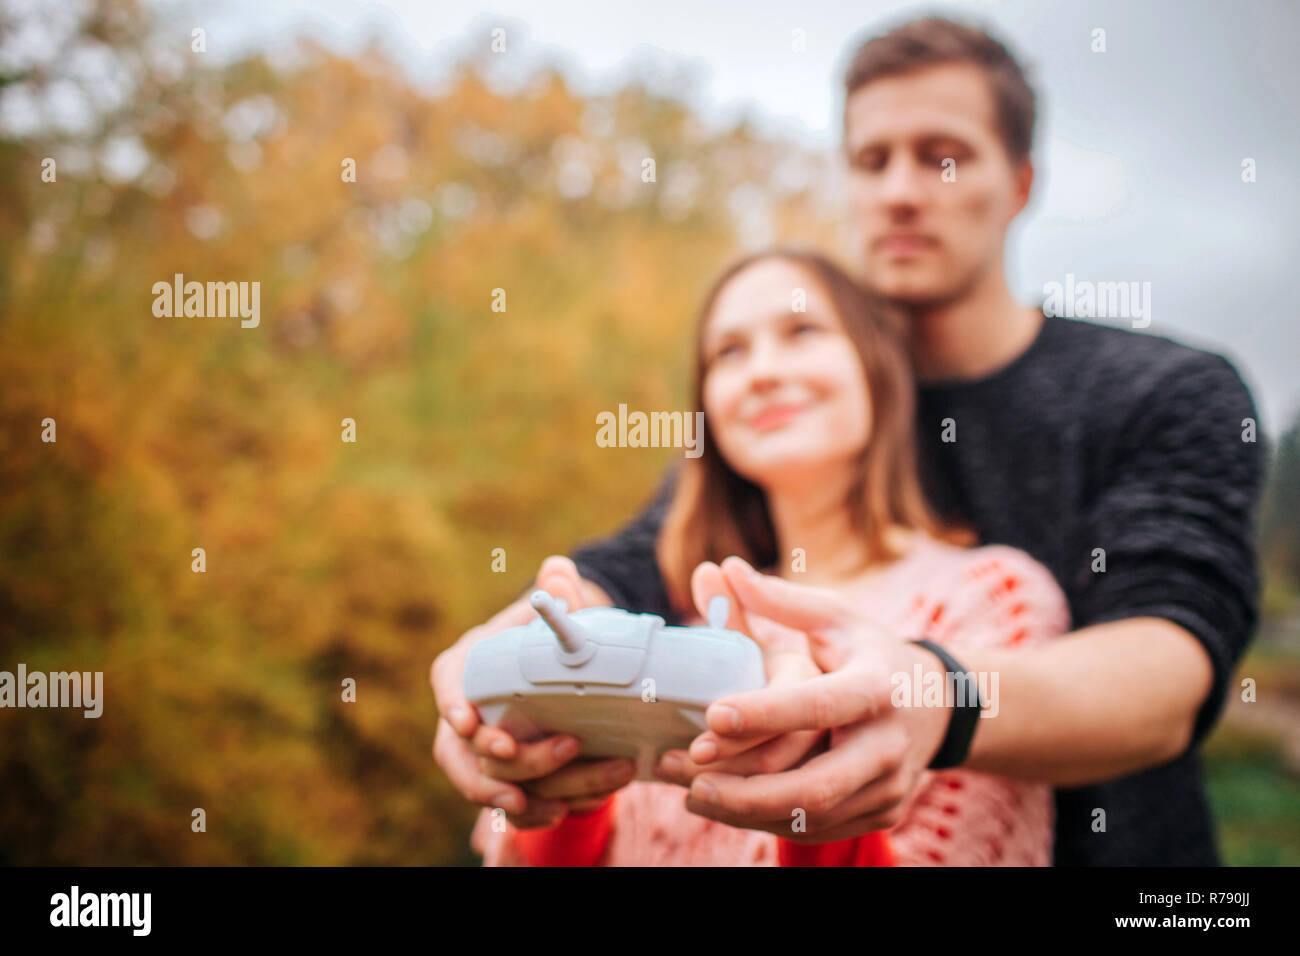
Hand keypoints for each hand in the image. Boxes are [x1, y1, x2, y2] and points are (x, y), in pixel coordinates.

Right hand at [431, 555, 634, 827]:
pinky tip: (558, 813)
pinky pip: (501, 803)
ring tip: (546, 801)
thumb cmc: (545, 638)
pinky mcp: (496, 777)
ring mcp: (475, 749)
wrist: (552, 670)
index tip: (465, 718)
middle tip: (514, 754)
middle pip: (458, 743)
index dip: (452, 699)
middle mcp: (463, 710)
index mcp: (468, 663)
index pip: (448, 678)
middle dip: (487, 755)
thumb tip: (560, 572)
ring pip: (477, 780)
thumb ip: (558, 593)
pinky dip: (528, 813)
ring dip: (507, 793)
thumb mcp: (553, 612)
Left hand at [675, 556, 951, 842]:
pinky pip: (819, 830)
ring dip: (746, 811)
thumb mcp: (835, 618)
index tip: (712, 713)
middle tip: (689, 777)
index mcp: (877, 687)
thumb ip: (779, 600)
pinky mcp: (881, 814)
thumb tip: (724, 568)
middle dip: (748, 789)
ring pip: (812, 816)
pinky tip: (725, 806)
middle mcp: (888, 745)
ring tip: (690, 793)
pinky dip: (768, 821)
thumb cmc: (869, 652)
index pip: (819, 704)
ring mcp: (888, 787)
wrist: (935, 704)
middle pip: (817, 786)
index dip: (766, 712)